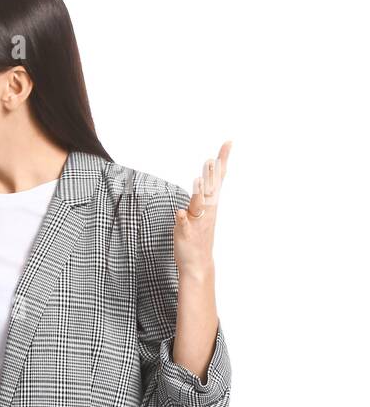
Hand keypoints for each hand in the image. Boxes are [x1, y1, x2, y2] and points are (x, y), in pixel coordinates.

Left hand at [174, 140, 228, 281]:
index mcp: (210, 204)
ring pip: (198, 205)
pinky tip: (179, 212)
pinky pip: (184, 225)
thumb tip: (205, 176)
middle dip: (211, 174)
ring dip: (198, 193)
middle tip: (212, 158)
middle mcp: (206, 211)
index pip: (218, 178)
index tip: (228, 142)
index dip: (223, 160)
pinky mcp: (186, 233)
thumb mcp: (202, 211)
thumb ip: (202, 194)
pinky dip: (182, 219)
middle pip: (210, 189)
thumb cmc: (198, 236)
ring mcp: (197, 222)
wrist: (198, 264)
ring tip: (198, 179)